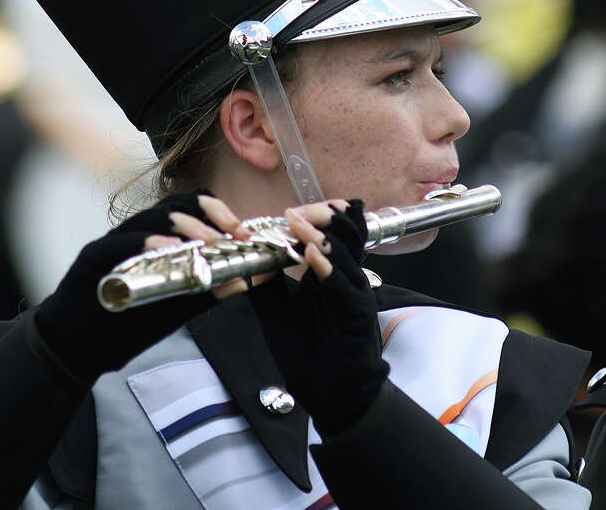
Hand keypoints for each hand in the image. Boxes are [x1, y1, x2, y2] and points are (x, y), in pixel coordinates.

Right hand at [34, 190, 252, 381]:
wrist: (80, 350)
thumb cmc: (126, 323)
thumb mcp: (175, 308)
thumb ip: (205, 293)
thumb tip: (242, 281)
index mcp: (158, 239)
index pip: (190, 208)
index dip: (218, 213)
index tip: (241, 232)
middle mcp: (136, 234)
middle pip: (173, 204)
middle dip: (206, 215)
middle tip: (229, 236)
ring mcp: (114, 242)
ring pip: (149, 218)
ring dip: (181, 226)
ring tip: (205, 243)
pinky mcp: (92, 256)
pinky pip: (120, 241)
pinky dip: (146, 241)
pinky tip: (167, 250)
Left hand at [248, 199, 389, 437]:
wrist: (330, 393)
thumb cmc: (308, 354)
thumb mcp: (277, 313)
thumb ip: (265, 285)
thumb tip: (248, 259)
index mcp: (330, 274)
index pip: (331, 232)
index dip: (313, 216)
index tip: (287, 212)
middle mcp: (346, 278)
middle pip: (345, 232)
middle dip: (320, 216)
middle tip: (294, 212)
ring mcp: (355, 294)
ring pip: (345, 253)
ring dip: (320, 235)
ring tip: (298, 221)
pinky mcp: (356, 314)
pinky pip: (343, 285)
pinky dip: (327, 267)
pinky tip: (310, 255)